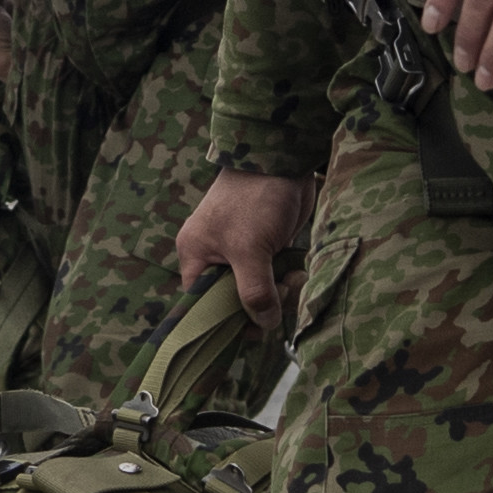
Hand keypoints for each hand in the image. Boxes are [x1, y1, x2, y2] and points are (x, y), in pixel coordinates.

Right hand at [173, 167, 320, 332]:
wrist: (283, 159)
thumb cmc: (254, 199)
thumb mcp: (249, 249)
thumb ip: (253, 291)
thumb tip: (263, 325)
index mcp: (195, 256)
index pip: (199, 305)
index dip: (220, 323)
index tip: (247, 333)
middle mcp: (214, 257)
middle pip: (230, 302)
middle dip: (255, 307)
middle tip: (276, 303)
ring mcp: (241, 253)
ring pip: (255, 292)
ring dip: (276, 295)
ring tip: (290, 283)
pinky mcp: (266, 248)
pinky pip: (272, 278)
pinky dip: (286, 281)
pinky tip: (296, 274)